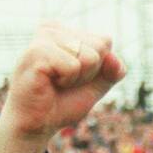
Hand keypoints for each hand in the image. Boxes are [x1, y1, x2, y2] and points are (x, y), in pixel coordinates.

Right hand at [0, 22, 125, 152]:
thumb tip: (115, 58)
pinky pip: (74, 66)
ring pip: (90, 56)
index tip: (73, 78)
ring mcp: (44, 37)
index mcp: (65, 31)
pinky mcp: (37, 51)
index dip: (96, 69)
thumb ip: (112, 72)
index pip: (105, 42)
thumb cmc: (61, 103)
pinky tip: (49, 83)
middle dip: (89, 73)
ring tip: (56, 83)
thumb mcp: (95, 86)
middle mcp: (53, 29)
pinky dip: (67, 81)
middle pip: (100, 46)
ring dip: (78, 79)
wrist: (37, 124)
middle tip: (64, 83)